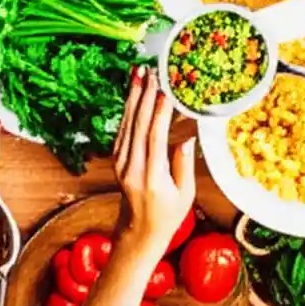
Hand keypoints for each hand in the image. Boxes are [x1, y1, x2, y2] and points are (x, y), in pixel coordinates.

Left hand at [112, 68, 195, 252]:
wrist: (139, 232)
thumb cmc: (168, 216)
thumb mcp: (185, 195)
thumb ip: (184, 165)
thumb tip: (187, 137)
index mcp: (150, 177)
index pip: (154, 139)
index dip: (159, 114)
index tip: (165, 92)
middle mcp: (131, 168)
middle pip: (137, 126)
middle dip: (144, 97)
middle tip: (150, 73)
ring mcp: (120, 164)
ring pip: (127, 125)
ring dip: (133, 98)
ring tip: (139, 75)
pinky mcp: (117, 161)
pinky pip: (122, 131)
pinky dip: (128, 111)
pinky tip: (133, 95)